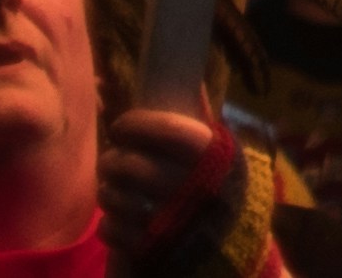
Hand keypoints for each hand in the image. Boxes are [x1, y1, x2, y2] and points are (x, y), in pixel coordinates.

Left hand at [100, 102, 240, 270]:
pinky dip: (110, 224)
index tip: (123, 127)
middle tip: (114, 161)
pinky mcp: (150, 251)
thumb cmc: (223, 197)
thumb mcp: (225, 159)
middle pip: (128, 164)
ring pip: (114, 196)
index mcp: (213, 159)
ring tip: (115, 189)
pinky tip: (120, 219)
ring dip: (108, 192)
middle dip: (113, 160)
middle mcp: (191, 188)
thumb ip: (203, 126)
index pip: (162, 128)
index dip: (133, 124)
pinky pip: (111, 229)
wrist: (232, 260)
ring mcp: (169, 222)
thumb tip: (192, 81)